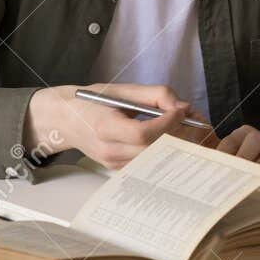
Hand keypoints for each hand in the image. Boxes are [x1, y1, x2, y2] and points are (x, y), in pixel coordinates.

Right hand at [25, 83, 210, 170]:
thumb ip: (154, 95)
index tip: (180, 110)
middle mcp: (108, 150)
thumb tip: (182, 106)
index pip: (142, 133)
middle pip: (153, 149)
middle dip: (178, 134)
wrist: (66, 120)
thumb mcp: (121, 90)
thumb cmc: (93, 102)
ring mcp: (113, 163)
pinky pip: (148, 162)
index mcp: (104, 127)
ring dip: (175, 144)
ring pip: (154, 159)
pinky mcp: (119, 169)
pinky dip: (164, 151)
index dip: (166, 123)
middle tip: (193, 119)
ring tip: (186, 127)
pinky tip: (173, 137)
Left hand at [217, 125, 259, 169]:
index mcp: (242, 136)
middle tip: (240, 173)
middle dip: (247, 156)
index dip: (226, 153)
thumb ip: (220, 167)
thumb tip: (200, 176)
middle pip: (256, 138)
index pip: (232, 140)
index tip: (218, 167)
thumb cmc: (248, 168)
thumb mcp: (231, 165)